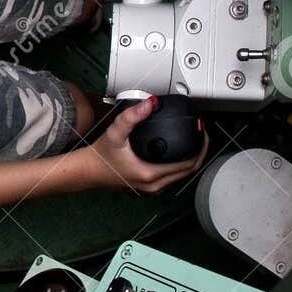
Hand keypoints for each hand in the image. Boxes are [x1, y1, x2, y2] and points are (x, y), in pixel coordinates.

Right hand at [84, 99, 208, 193]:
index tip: (202, 132)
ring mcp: (153, 188)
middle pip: (189, 171)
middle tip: (202, 134)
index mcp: (150, 174)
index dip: (200, 148)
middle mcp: (155, 185)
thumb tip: (150, 103)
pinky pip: (174, 177)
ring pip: (183, 176)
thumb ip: (131, 117)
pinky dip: (182, 165)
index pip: (188, 165)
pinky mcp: (151, 186)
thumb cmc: (100, 156)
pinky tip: (181, 152)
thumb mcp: (115, 133)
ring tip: (196, 141)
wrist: (88, 172)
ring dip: (192, 159)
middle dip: (200, 152)